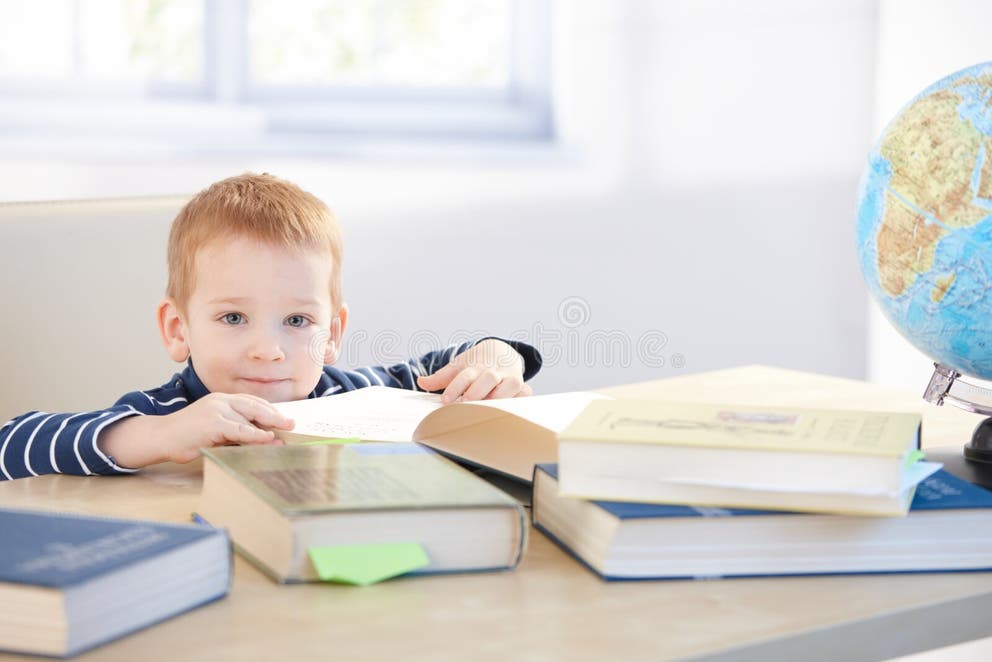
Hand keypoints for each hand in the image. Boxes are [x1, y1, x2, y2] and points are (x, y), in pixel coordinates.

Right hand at [99, 393, 294, 466]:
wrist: (160, 437)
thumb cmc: (187, 436)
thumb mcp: (215, 429)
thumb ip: (235, 430)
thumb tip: (261, 438)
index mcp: (222, 399)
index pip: (252, 401)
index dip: (270, 409)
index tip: (284, 417)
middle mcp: (221, 401)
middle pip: (255, 405)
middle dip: (276, 415)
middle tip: (292, 423)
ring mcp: (216, 410)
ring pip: (249, 418)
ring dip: (269, 427)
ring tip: (284, 435)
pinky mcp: (212, 424)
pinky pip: (239, 430)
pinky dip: (255, 435)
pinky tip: (267, 438)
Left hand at [417, 339, 532, 403]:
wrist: (500, 351)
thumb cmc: (476, 363)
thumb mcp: (458, 366)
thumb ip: (441, 377)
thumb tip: (421, 382)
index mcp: (476, 366)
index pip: (464, 376)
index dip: (455, 388)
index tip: (445, 401)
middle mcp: (493, 371)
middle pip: (487, 379)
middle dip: (477, 392)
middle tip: (464, 405)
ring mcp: (509, 378)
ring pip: (509, 386)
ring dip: (498, 398)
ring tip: (485, 411)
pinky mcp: (522, 385)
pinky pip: (526, 392)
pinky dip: (522, 399)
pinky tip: (512, 409)